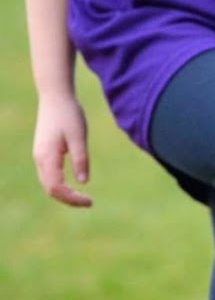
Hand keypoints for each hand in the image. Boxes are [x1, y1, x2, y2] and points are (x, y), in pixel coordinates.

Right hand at [32, 92, 90, 206]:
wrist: (55, 96)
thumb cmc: (69, 113)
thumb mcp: (79, 136)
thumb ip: (80, 158)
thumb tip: (84, 182)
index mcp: (47, 156)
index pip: (56, 187)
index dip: (71, 198)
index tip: (90, 201)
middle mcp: (40, 159)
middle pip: (50, 189)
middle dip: (68, 199)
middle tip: (89, 203)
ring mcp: (40, 156)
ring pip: (48, 183)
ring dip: (64, 193)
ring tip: (83, 198)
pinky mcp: (43, 152)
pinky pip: (49, 176)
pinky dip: (60, 185)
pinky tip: (74, 186)